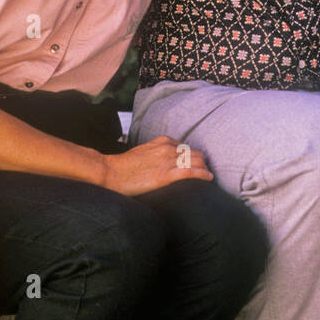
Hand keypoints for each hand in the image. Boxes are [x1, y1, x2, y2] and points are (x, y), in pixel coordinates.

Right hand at [99, 135, 213, 195]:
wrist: (111, 172)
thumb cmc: (124, 166)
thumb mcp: (143, 153)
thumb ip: (156, 154)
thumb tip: (163, 163)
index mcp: (162, 141)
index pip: (186, 146)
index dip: (193, 155)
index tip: (197, 163)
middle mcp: (167, 148)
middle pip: (194, 152)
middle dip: (202, 161)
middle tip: (205, 170)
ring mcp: (167, 161)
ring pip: (196, 161)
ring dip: (205, 168)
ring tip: (208, 175)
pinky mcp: (165, 175)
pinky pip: (190, 172)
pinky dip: (202, 174)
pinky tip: (209, 178)